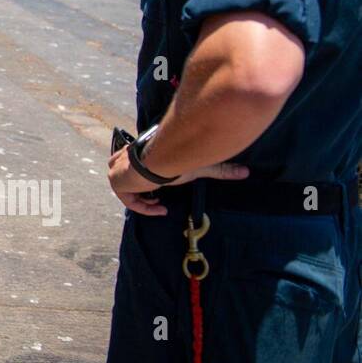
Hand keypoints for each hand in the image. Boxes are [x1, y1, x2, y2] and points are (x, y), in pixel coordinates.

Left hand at [107, 144, 247, 215]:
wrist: (157, 163)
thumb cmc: (176, 161)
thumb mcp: (196, 167)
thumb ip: (218, 170)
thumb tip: (247, 172)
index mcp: (136, 153)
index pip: (135, 166)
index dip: (147, 182)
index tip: (162, 192)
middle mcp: (121, 160)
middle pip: (128, 179)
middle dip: (146, 192)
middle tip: (161, 199)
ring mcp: (115, 172)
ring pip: (129, 191)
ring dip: (146, 200)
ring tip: (161, 203)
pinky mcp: (116, 184)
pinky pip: (128, 201)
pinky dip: (144, 208)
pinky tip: (160, 209)